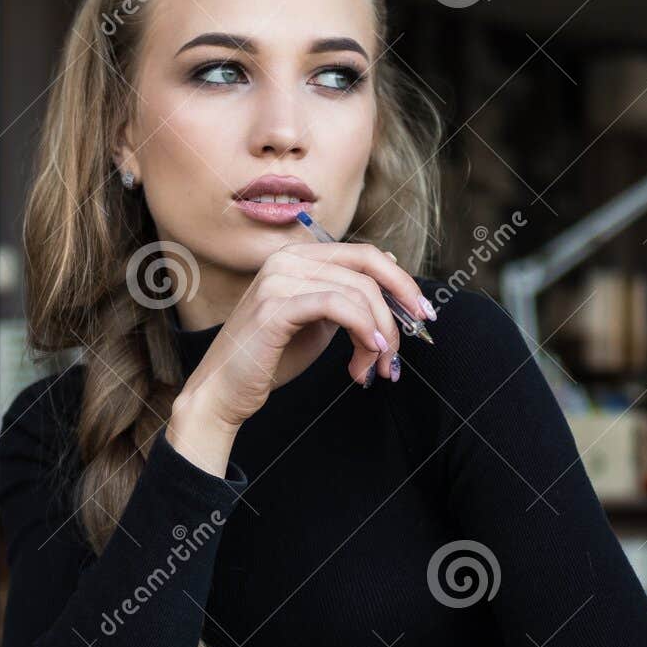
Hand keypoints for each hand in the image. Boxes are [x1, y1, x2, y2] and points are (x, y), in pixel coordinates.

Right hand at [188, 241, 428, 423]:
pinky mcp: (274, 307)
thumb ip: (345, 296)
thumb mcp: (317, 321)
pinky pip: (337, 306)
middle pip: (367, 269)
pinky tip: (369, 354)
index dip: (401, 281)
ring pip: (357, 292)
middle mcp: (285, 260)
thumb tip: (390, 266)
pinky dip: (363, 330)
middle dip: (397, 309)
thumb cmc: (269, 359)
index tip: (422, 313)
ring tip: (375, 367)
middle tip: (403, 349)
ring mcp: (277, 280)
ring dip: (379, 334)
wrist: (223, 392)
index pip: (364, 254)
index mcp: (296, 257)